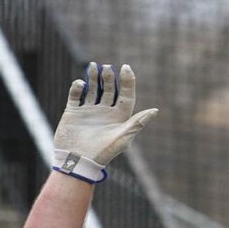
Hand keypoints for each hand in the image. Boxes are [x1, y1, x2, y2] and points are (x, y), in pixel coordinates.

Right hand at [51, 62, 157, 182]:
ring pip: (93, 89)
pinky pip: (76, 95)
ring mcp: (89, 112)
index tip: (126, 68)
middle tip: (107, 67)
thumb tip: (155, 110)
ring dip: (93, 77)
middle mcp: (105, 113)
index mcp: (119, 118)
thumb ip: (138, 123)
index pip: (126, 95)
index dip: (128, 81)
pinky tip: (81, 84)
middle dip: (109, 77)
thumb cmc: (103, 152)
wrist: (77, 161)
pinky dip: (78, 87)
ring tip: (94, 66)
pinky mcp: (73, 112)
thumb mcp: (123, 138)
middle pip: (110, 90)